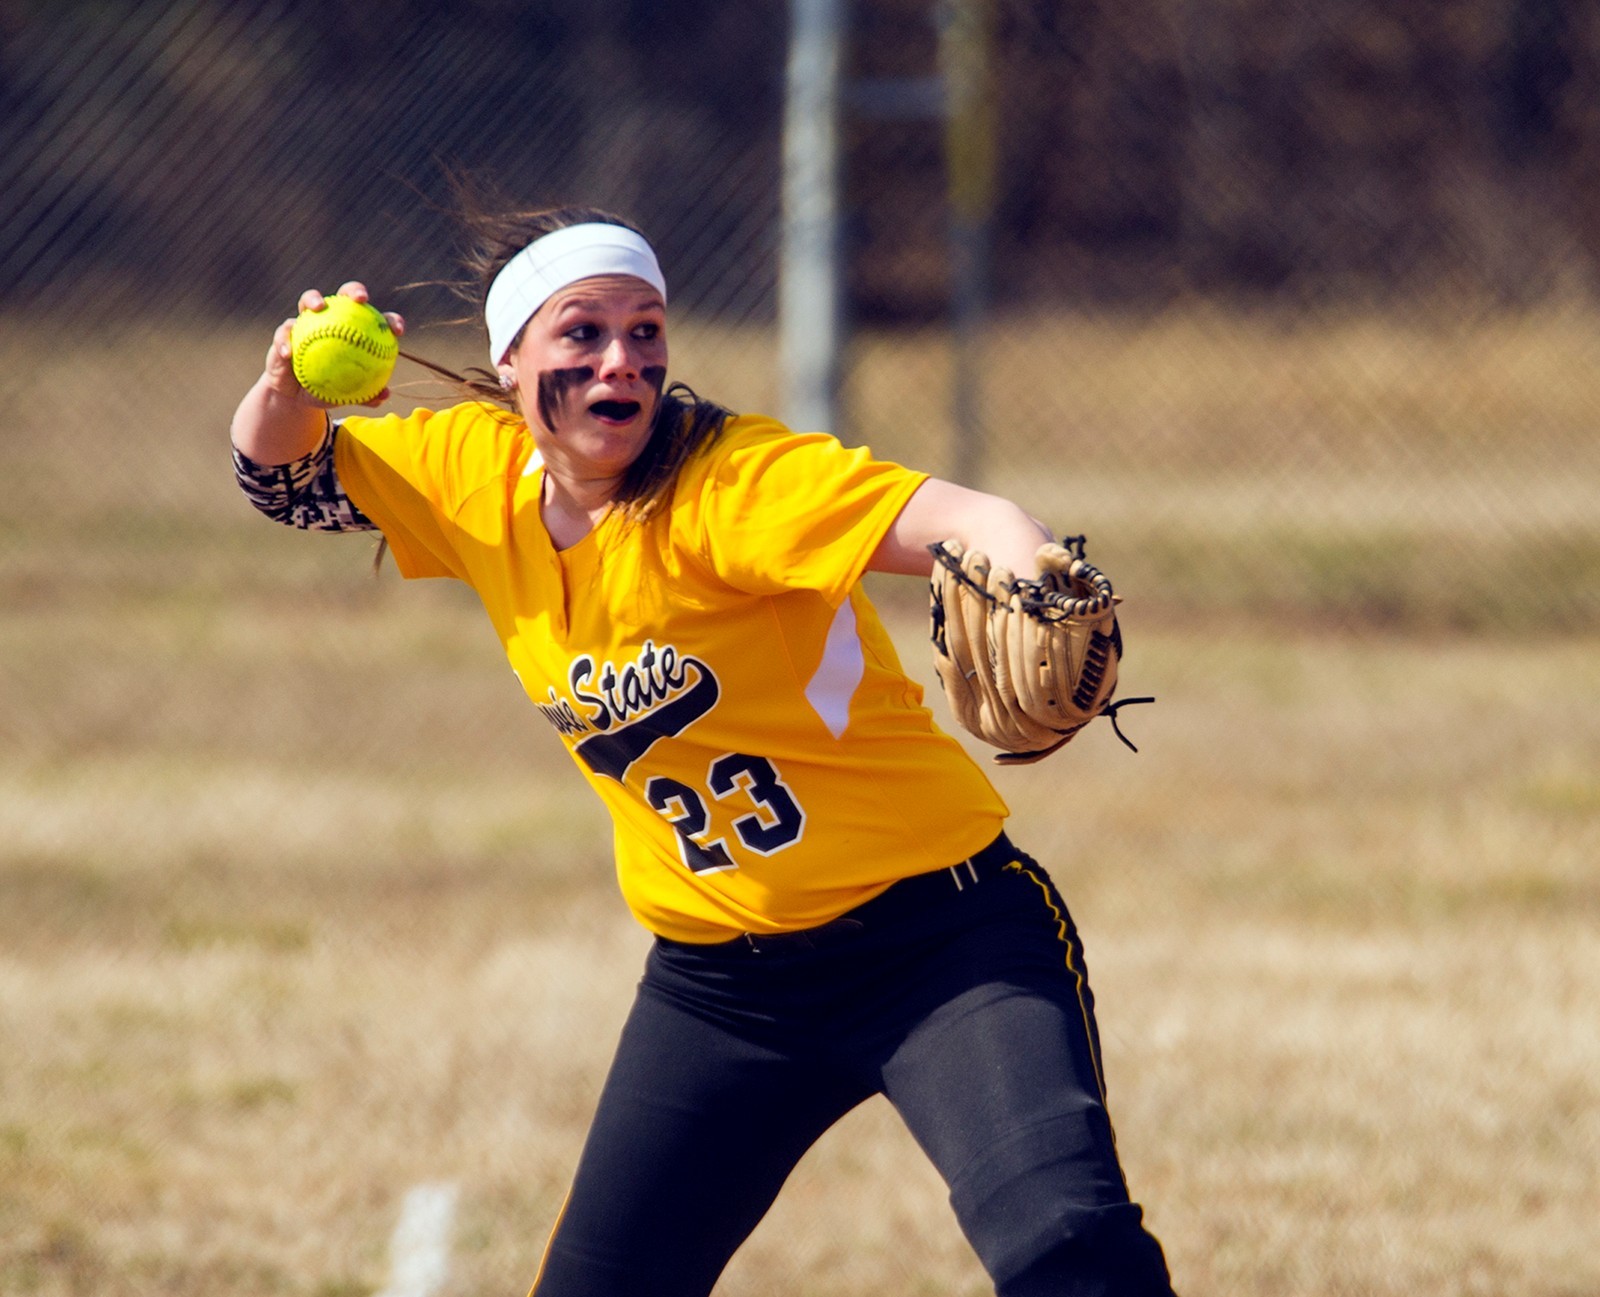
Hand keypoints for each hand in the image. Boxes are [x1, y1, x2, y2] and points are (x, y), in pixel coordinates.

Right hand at [263, 281, 405, 409]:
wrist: (296, 396)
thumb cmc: (327, 391)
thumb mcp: (347, 396)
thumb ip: (366, 395)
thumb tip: (385, 394)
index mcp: (354, 331)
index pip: (377, 321)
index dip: (390, 320)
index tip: (397, 331)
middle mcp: (332, 319)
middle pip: (345, 296)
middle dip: (354, 291)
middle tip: (362, 299)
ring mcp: (308, 321)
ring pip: (309, 300)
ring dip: (314, 299)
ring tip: (319, 308)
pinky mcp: (286, 330)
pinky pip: (285, 332)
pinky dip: (287, 341)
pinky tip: (288, 353)